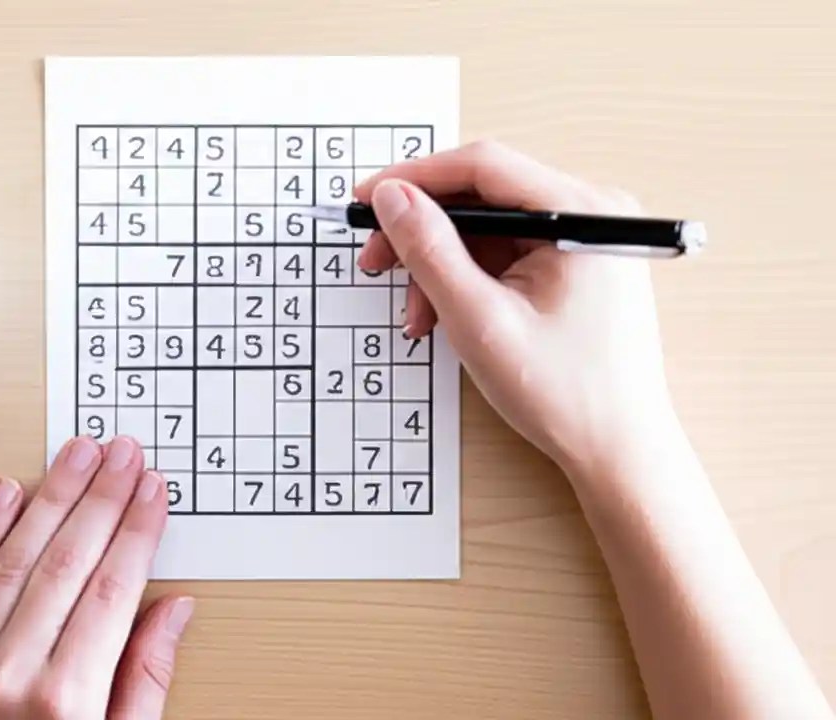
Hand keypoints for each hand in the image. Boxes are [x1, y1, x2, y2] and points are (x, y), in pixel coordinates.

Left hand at [0, 435, 192, 719]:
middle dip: (100, 496)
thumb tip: (174, 610)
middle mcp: (9, 675)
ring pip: (13, 558)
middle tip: (122, 451)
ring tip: (75, 454)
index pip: (115, 586)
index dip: (137, 529)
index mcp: (66, 701)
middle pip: (68, 559)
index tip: (153, 489)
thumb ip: (145, 682)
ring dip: (48, 497)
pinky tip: (3, 493)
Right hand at [354, 141, 675, 482]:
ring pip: (487, 228)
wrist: (617, 449)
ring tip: (417, 315)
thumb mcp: (479, 319)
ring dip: (440, 265)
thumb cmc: (566, 393)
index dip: (414, 177)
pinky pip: (504, 253)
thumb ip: (430, 251)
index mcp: (583, 213)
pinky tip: (444, 315)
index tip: (365, 198)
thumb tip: (391, 197)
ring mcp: (584, 240)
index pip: (483, 166)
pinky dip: (466, 279)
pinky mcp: (574, 265)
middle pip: (483, 195)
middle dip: (423, 230)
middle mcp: (591, 213)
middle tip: (376, 261)